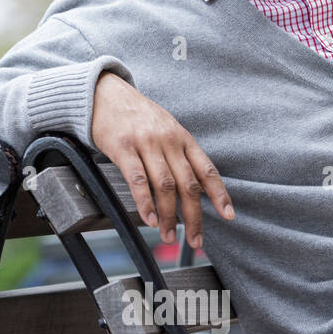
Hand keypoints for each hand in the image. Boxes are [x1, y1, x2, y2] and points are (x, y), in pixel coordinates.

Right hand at [89, 71, 234, 248]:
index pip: (207, 170)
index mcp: (182, 138)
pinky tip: (150, 218)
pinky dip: (145, 202)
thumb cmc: (135, 115)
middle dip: (195, 216)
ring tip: (169, 236)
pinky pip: (138, 179)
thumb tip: (189, 188)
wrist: (104, 94)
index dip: (219, 195)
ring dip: (170, 215)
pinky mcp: (123, 147)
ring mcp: (146, 143)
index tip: (228, 216)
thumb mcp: (165, 128)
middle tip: (196, 240)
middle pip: (188, 184)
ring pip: (165, 185)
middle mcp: (169, 140)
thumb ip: (178, 154)